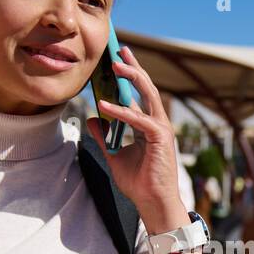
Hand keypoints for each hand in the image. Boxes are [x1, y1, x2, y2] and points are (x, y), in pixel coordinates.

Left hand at [85, 45, 181, 213]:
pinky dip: (121, 112)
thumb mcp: (113, 155)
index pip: (137, 95)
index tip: (115, 61)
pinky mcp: (160, 137)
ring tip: (116, 65)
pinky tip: (104, 106)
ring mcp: (161, 128)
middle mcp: (157, 122)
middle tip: (119, 50)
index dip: (127, 77)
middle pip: (146, 87)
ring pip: (148, 95)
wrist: (152, 203)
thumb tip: (92, 119)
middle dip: (132, 67)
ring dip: (132, 77)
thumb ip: (104, 136)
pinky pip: (138, 119)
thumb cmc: (139, 182)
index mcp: (148, 125)